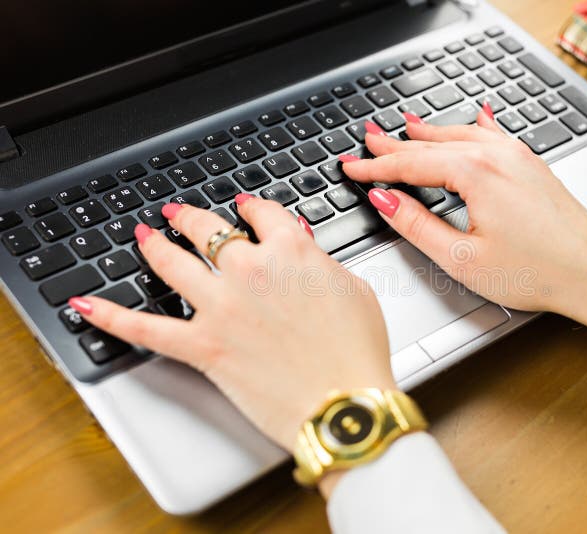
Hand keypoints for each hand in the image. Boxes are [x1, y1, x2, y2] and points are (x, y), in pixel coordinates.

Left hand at [68, 196, 395, 459]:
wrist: (344, 402)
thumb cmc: (356, 352)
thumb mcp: (354, 290)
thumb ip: (322, 262)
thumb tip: (305, 251)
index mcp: (292, 252)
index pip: (263, 213)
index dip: (252, 206)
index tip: (245, 207)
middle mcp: (251, 271)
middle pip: (209, 229)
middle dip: (190, 217)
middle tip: (178, 214)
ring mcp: (222, 307)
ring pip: (173, 263)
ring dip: (154, 245)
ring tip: (143, 237)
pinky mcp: (204, 346)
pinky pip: (147, 328)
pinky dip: (112, 316)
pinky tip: (88, 305)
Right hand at [342, 109, 586, 350]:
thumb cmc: (537, 272)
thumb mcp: (463, 257)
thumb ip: (417, 226)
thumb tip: (386, 202)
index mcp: (476, 173)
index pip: (410, 163)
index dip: (376, 167)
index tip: (351, 167)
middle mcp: (498, 155)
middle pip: (433, 143)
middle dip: (396, 143)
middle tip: (368, 139)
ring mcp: (518, 156)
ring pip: (462, 135)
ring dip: (430, 133)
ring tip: (406, 127)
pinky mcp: (532, 166)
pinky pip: (493, 136)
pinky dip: (472, 128)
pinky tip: (474, 118)